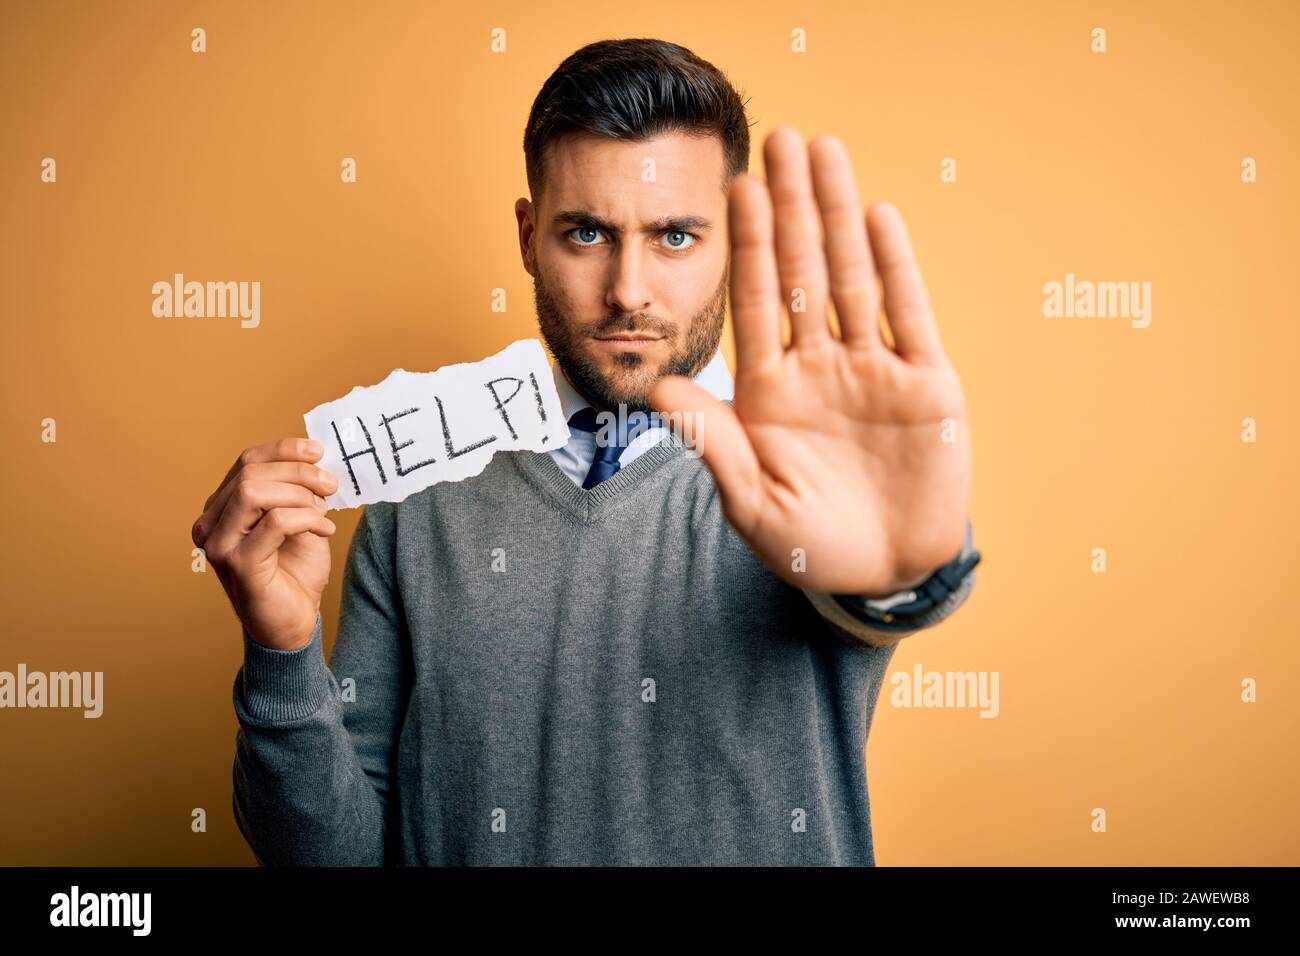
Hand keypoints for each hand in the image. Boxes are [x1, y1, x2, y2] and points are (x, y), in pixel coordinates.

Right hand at [192, 438, 339, 649]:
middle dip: (298, 471)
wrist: (294, 623)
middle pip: (251, 473)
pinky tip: (325, 530)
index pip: (247, 461)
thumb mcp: (299, 520)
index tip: (318, 451)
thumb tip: (315, 458)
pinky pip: (275, 523)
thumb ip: (297, 491)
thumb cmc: (294, 572)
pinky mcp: (239, 564)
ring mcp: (219, 545)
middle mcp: (210, 524)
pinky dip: (307, 519)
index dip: (284, 450)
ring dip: (300, 494)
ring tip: (324, 510)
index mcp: (222, 508)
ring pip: (254, 492)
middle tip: (330, 484)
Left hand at [650, 128, 971, 596]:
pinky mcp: (926, 385)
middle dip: (791, 207)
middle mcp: (820, 368)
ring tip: (825, 151)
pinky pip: (910, 316)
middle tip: (780, 138)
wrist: (887, 576)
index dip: (748, 245)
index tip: (735, 188)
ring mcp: (874, 371)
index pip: (755, 303)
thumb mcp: (754, 503)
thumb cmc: (813, 546)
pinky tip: (877, 217)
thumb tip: (657, 385)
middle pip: (803, 272)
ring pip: (853, 279)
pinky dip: (895, 268)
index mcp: (771, 392)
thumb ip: (713, 442)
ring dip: (839, 216)